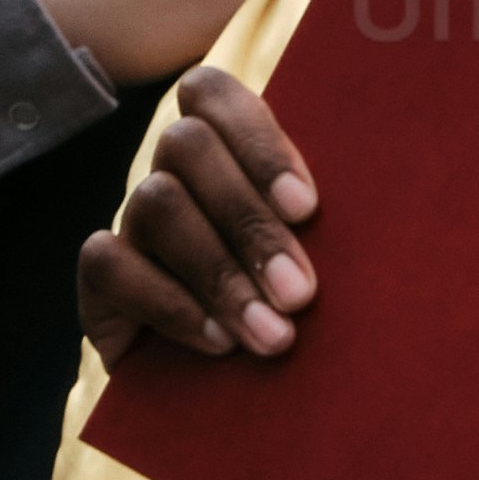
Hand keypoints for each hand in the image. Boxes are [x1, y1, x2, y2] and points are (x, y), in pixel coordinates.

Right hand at [84, 66, 317, 371]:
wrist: (222, 387)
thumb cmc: (290, 306)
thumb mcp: (313, 259)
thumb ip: (320, 228)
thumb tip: (376, 221)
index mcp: (225, 148)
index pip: (210, 91)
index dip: (256, 140)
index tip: (307, 210)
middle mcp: (174, 173)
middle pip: (187, 145)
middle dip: (250, 223)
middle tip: (299, 294)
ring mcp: (133, 220)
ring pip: (157, 203)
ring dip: (220, 272)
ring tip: (272, 335)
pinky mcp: (102, 275)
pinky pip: (111, 262)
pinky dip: (171, 304)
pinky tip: (218, 342)